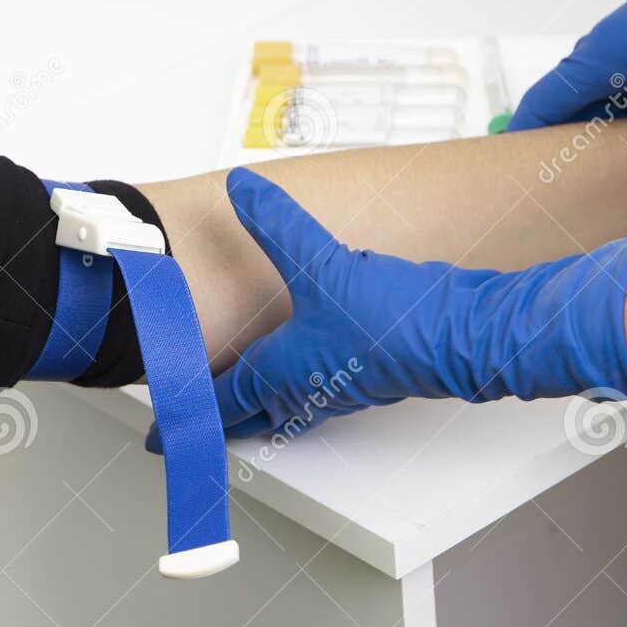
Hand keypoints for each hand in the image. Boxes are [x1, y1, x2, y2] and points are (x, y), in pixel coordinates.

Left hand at [151, 168, 626, 449]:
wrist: (465, 338)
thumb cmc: (394, 320)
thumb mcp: (322, 260)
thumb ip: (277, 223)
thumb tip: (243, 190)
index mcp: (282, 371)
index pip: (220, 401)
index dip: (185, 417)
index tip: (162, 436)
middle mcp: (308, 387)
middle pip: (251, 415)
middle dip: (218, 420)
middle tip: (190, 426)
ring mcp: (342, 386)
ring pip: (287, 405)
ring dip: (259, 405)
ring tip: (240, 398)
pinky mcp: (372, 374)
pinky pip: (320, 389)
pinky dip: (298, 385)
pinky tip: (306, 361)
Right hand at [509, 0, 626, 203]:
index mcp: (600, 57)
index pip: (543, 104)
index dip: (522, 138)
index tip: (511, 173)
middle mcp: (614, 59)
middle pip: (577, 114)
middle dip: (568, 152)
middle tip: (562, 194)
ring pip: (617, 113)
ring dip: (614, 145)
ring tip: (607, 186)